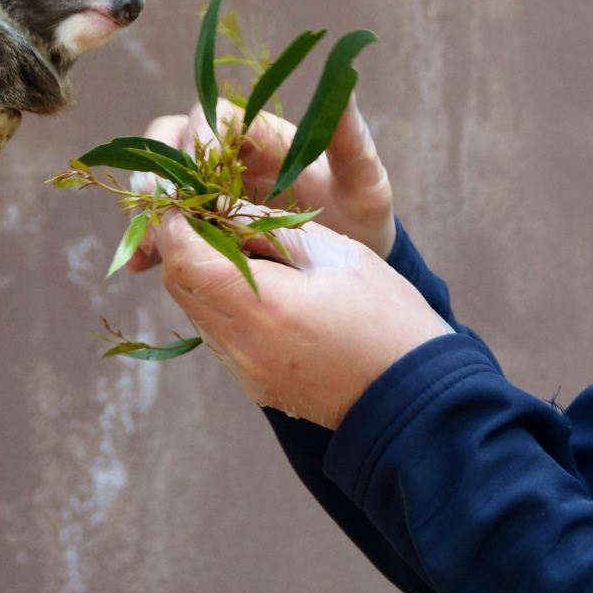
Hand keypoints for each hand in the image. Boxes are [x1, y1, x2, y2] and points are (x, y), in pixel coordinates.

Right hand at [133, 98, 395, 265]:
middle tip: (155, 201)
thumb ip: (351, 141)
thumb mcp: (363, 182)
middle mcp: (231, 156)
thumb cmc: (360, 216)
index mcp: (264, 135)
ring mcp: (212, 190)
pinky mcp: (204, 224)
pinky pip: (167, 222)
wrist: (355, 269)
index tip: (196, 168)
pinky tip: (143, 266)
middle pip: (175, 140)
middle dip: (160, 168)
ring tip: (145, 242)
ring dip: (149, 206)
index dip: (199, 135)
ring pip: (163, 180)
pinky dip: (150, 238)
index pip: (216, 115)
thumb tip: (345, 86)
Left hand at [152, 210, 449, 427]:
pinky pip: (215, 335)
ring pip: (193, 310)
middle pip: (179, 284)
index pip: (185, 256)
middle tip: (210, 215)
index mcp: (264, 305)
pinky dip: (219, 304)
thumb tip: (220, 205)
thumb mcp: (334, 251)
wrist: (414, 394)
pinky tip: (254, 287)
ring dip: (201, 275)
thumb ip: (269, 225)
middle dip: (183, 245)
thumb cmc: (385, 313)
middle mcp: (242, 344)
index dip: (178, 221)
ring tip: (238, 248)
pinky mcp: (252, 384)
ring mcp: (244, 370)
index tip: (190, 199)